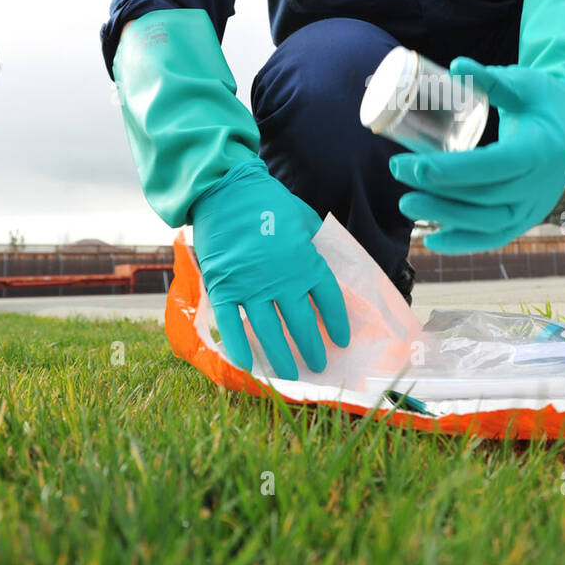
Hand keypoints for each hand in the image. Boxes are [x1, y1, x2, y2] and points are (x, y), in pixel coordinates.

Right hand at [190, 158, 350, 377]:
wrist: (225, 189)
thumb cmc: (266, 200)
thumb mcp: (303, 217)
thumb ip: (315, 241)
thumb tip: (327, 256)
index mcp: (306, 260)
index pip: (328, 299)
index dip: (337, 322)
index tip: (341, 340)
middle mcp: (282, 279)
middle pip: (302, 323)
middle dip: (312, 348)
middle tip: (318, 367)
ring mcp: (251, 286)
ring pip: (269, 331)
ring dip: (282, 357)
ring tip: (290, 375)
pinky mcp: (223, 288)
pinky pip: (231, 325)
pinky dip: (239, 347)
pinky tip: (249, 366)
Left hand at [388, 56, 564, 253]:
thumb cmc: (542, 98)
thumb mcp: (523, 82)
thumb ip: (490, 78)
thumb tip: (456, 65)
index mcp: (539, 150)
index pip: (491, 166)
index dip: (450, 170)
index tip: (413, 164)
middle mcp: (540, 185)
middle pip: (483, 197)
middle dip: (436, 189)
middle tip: (397, 170)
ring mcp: (534, 206)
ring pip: (486, 221)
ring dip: (444, 217)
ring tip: (406, 204)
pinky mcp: (526, 218)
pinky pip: (494, 236)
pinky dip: (462, 242)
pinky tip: (431, 240)